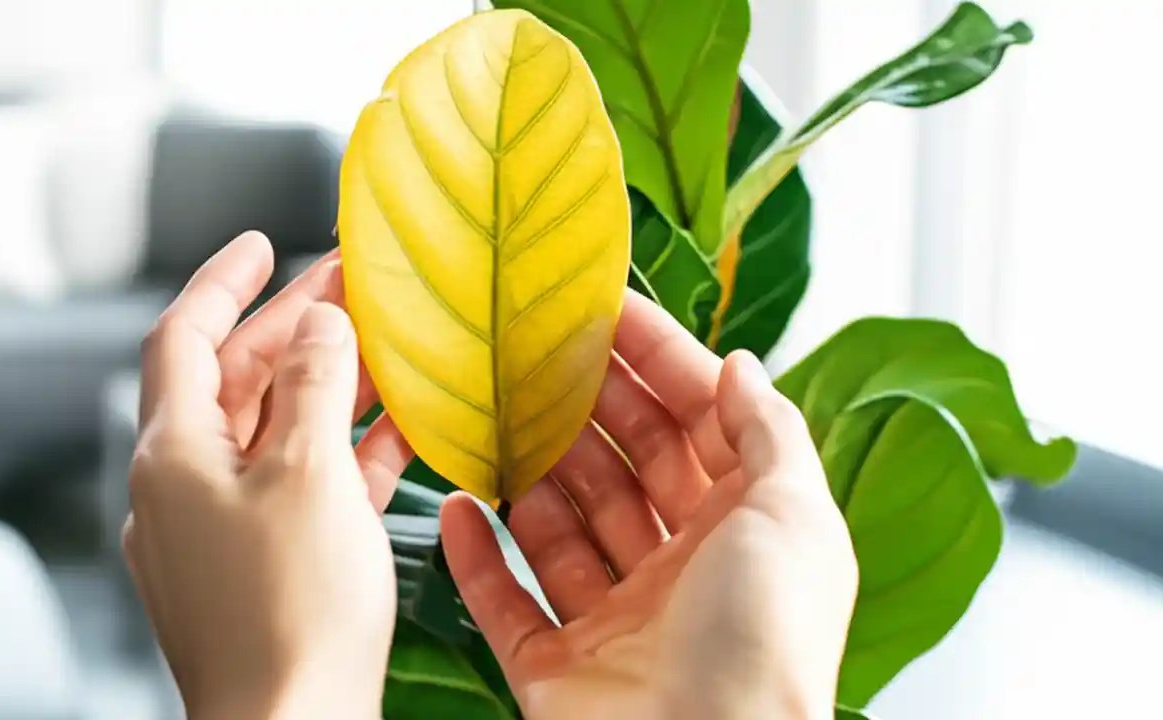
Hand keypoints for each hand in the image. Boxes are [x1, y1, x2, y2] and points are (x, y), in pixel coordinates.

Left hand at [122, 233, 412, 719]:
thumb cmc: (291, 611)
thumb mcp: (309, 473)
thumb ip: (314, 384)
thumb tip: (321, 325)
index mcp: (173, 453)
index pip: (187, 337)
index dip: (225, 281)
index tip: (262, 243)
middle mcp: (185, 487)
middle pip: (239, 381)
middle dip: (296, 328)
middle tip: (353, 285)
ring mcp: (223, 530)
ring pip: (277, 432)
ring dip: (329, 387)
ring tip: (388, 346)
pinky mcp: (263, 567)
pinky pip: (301, 486)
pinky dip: (343, 451)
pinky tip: (400, 430)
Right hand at [440, 292, 857, 719]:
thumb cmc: (765, 642)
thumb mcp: (795, 513)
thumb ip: (770, 431)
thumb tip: (741, 363)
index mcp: (745, 529)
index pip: (694, 419)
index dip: (654, 358)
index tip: (603, 307)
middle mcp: (682, 570)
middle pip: (622, 465)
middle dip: (581, 403)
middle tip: (530, 349)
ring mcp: (617, 621)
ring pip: (561, 527)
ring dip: (528, 470)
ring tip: (486, 411)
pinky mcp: (559, 669)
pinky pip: (506, 602)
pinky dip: (477, 556)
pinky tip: (455, 506)